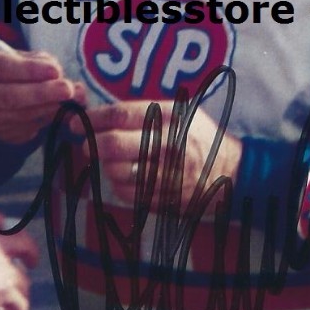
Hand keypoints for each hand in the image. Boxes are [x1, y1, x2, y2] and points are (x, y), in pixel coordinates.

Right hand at [0, 44, 85, 143]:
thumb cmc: (15, 69)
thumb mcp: (26, 58)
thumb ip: (44, 65)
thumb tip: (67, 81)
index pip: (2, 67)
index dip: (30, 70)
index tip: (55, 71)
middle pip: (9, 97)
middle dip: (42, 94)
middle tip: (68, 90)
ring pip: (21, 116)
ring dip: (51, 108)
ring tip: (73, 99)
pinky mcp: (0, 134)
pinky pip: (28, 128)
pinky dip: (50, 119)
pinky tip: (65, 111)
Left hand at [85, 98, 242, 206]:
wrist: (231, 170)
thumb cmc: (199, 136)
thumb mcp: (181, 111)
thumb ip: (145, 111)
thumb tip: (101, 114)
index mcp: (171, 117)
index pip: (120, 115)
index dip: (93, 119)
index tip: (77, 122)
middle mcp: (169, 144)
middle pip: (113, 145)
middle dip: (92, 144)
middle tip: (86, 144)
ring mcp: (167, 174)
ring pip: (116, 172)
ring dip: (106, 167)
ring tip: (110, 160)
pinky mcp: (166, 198)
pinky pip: (127, 194)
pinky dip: (119, 186)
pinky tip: (126, 177)